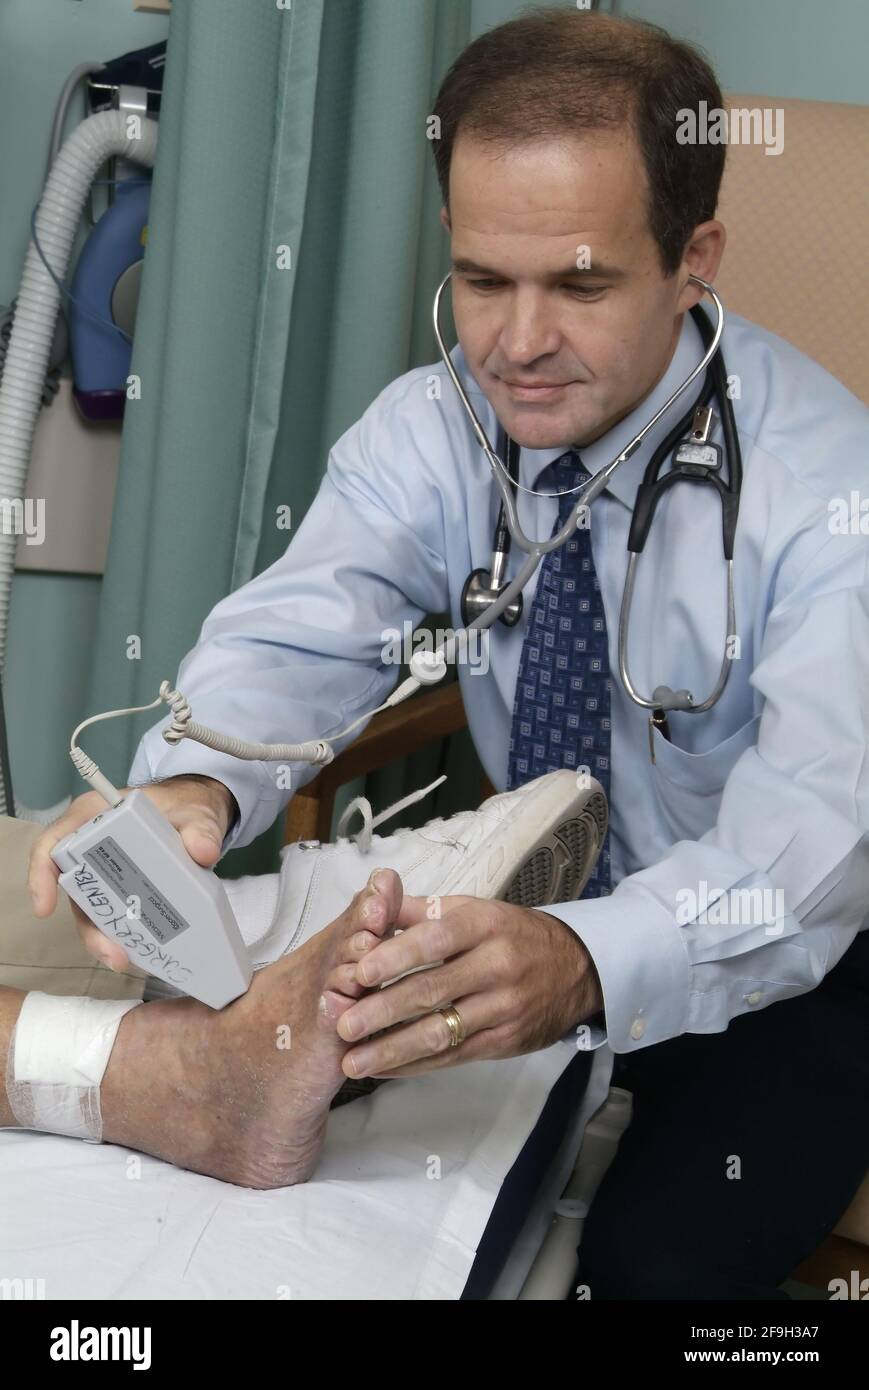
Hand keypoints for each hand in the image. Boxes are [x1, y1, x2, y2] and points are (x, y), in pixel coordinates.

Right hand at [27, 775, 238, 969]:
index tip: (45, 908)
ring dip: (104, 939)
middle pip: (74, 888)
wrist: (199, 820)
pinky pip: (112, 915)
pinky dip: (121, 935)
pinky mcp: (121, 890)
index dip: (41, 873)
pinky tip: (137, 953)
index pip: (55, 840)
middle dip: (88, 927)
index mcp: (96, 815)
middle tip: (113, 953)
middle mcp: (92, 845)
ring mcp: (105, 871)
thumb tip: (203, 851)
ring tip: (125, 960)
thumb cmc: (185, 807)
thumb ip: (200, 828)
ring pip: (92, 909)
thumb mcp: (195, 815)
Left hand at [337, 891, 602, 1078]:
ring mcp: (503, 1008)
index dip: (398, 956)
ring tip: (353, 1061)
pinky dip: (414, 1065)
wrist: (575, 969)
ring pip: (441, 1032)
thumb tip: (370, 901)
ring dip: (392, 1050)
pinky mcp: (504, 1042)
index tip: (360, 972)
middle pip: (434, 990)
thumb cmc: (510, 934)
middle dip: (383, 1011)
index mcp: (485, 925)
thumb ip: (419, 909)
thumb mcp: (473, 909)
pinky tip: (383, 1068)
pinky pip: (453, 1056)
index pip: (437, 939)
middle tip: (342, 1025)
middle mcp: (497, 966)